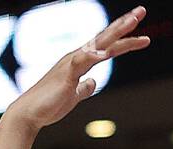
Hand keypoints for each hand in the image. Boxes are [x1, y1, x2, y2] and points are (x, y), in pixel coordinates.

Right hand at [8, 6, 149, 131]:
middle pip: (106, 37)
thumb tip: (94, 82)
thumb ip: (84, 87)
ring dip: (116, 32)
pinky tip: (104, 53)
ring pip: (98, 44)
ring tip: (133, 21)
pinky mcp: (66, 74)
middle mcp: (77, 57)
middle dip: (124, 24)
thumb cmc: (50, 105)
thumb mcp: (74, 95)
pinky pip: (81, 62)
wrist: (30, 114)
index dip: (125, 39)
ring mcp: (71, 64)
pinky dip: (93, 55)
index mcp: (80, 61)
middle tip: (141, 11)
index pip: (107, 46)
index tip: (143, 35)